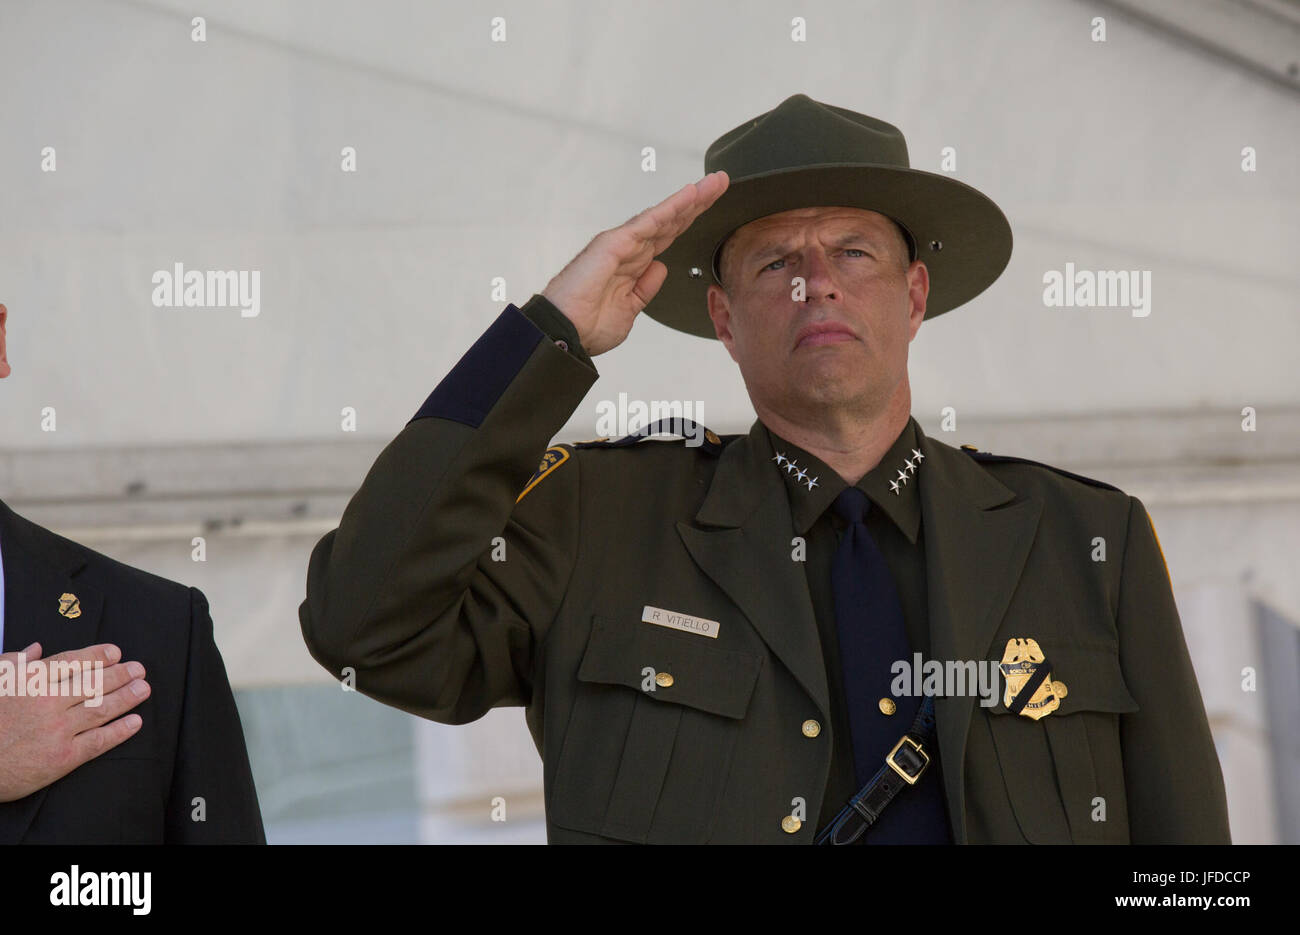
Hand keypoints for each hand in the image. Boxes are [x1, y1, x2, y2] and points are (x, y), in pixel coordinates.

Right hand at [0, 642, 150, 802]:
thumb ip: (12, 664)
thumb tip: (36, 649)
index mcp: (30, 682)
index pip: (71, 662)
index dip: (97, 656)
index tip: (116, 652)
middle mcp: (48, 702)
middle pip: (93, 683)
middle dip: (120, 674)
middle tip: (139, 669)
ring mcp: (58, 729)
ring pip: (101, 708)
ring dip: (126, 697)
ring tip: (143, 688)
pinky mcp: (63, 757)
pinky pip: (98, 741)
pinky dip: (120, 730)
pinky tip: (135, 722)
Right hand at [542, 171, 728, 355]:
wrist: (565, 333)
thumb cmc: (587, 325)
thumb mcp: (629, 310)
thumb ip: (646, 289)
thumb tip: (661, 268)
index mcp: (633, 266)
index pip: (669, 237)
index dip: (690, 221)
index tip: (712, 207)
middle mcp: (629, 250)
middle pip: (671, 221)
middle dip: (697, 203)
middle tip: (720, 183)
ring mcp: (622, 244)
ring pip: (664, 216)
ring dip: (690, 199)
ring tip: (713, 183)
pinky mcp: (615, 243)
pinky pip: (649, 222)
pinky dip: (671, 208)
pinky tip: (690, 195)